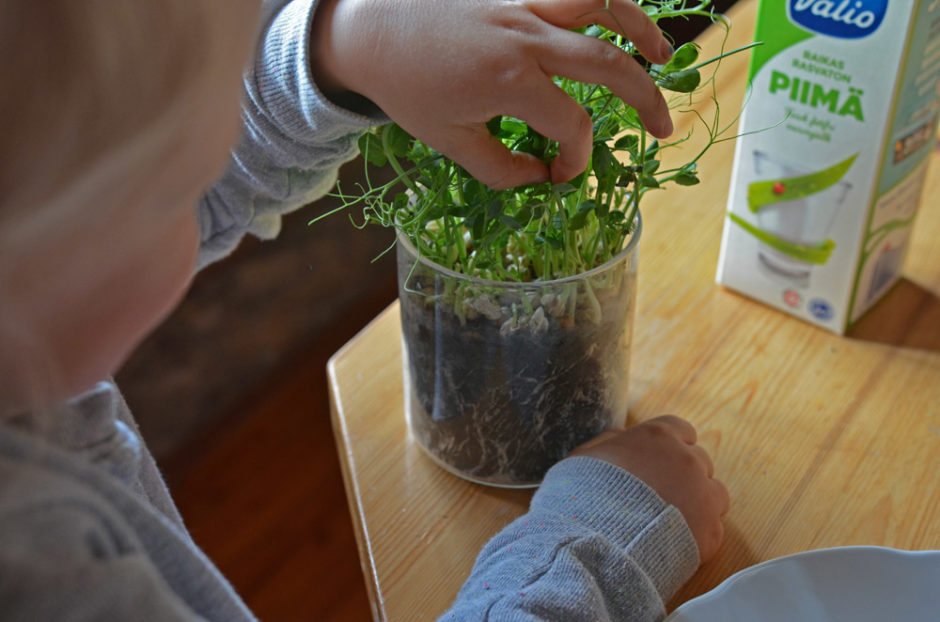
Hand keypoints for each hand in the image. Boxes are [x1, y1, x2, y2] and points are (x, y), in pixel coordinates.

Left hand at [312, 0, 674, 189]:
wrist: (370, 29)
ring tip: (661, 57)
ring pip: (603, 3)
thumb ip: (500, 168)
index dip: (576, 160)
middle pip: (610, 63)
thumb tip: (541, 176)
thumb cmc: (406, 88)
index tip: (561, 175)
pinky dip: (603, 2)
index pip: (572, 126)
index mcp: (509, 81)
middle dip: (645, 101)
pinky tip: (616, 20)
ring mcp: (524, 3)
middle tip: (664, 129)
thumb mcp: (448, 141)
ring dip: (641, 29)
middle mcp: (526, 36)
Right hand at [570, 415, 729, 561]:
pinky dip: (698, 535)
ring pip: (715, 493)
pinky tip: (674, 543)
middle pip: (699, 461)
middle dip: (683, 476)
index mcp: (657, 437)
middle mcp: (687, 460)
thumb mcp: (584, 457)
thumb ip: (610, 442)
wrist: (597, 543)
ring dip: (698, 503)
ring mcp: (703, 495)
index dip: (671, 446)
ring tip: (672, 522)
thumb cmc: (584, 496)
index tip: (660, 461)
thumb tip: (623, 437)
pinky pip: (714, 529)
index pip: (682, 430)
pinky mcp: (710, 532)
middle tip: (660, 496)